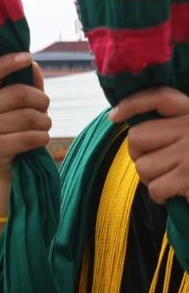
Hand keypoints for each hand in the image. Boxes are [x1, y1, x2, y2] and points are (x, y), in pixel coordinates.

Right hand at [0, 53, 50, 177]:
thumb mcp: (23, 104)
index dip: (8, 62)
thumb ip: (28, 84)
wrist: (8, 164)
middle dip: (42, 101)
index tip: (27, 58)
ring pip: (28, 117)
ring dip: (45, 123)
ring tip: (42, 128)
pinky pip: (29, 138)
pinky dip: (43, 138)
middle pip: (19, 94)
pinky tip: (39, 139)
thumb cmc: (18, 128)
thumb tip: (31, 65)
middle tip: (45, 110)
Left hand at [110, 87, 188, 202]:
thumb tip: (131, 128)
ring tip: (172, 178)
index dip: (133, 104)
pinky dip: (162, 195)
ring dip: (152, 178)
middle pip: (137, 137)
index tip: (115, 117)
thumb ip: (175, 126)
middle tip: (158, 163)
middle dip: (139, 154)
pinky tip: (178, 193)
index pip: (160, 97)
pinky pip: (155, 188)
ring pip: (143, 166)